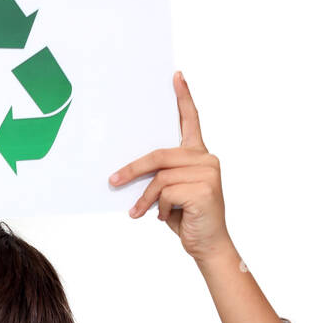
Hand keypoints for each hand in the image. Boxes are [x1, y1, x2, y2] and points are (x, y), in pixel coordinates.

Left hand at [108, 72, 228, 260]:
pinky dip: (157, 207)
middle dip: (133, 169)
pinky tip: (163, 217)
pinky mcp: (204, 188)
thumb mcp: (170, 194)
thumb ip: (161, 177)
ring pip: (160, 176)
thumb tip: (129, 172)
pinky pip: (166, 192)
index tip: (176, 77)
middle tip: (113, 180)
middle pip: (160, 154)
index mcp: (199, 156)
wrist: (208, 245)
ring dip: (144, 197)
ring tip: (138, 212)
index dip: (184, 99)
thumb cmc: (188, 218)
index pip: (191, 122)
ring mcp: (208, 172)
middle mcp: (206, 159)